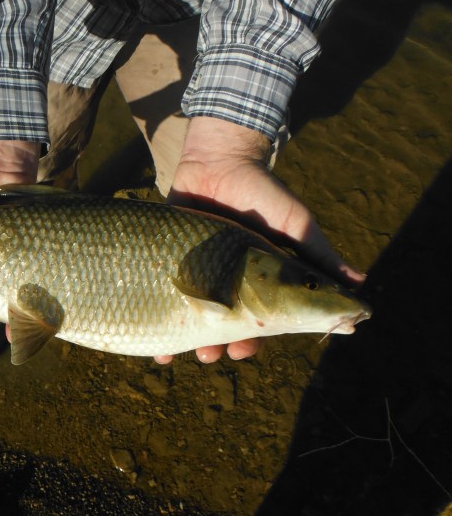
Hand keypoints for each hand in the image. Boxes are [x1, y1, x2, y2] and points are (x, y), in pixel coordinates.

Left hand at [156, 117, 365, 364]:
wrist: (220, 160)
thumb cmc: (264, 193)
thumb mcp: (297, 225)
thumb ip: (320, 257)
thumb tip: (359, 286)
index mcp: (258, 281)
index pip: (258, 320)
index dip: (254, 338)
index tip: (245, 348)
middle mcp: (226, 281)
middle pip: (221, 325)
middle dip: (218, 345)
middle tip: (212, 354)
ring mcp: (197, 273)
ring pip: (191, 317)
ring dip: (187, 339)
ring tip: (182, 351)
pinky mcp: (172, 262)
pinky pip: (162, 295)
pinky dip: (158, 320)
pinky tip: (155, 344)